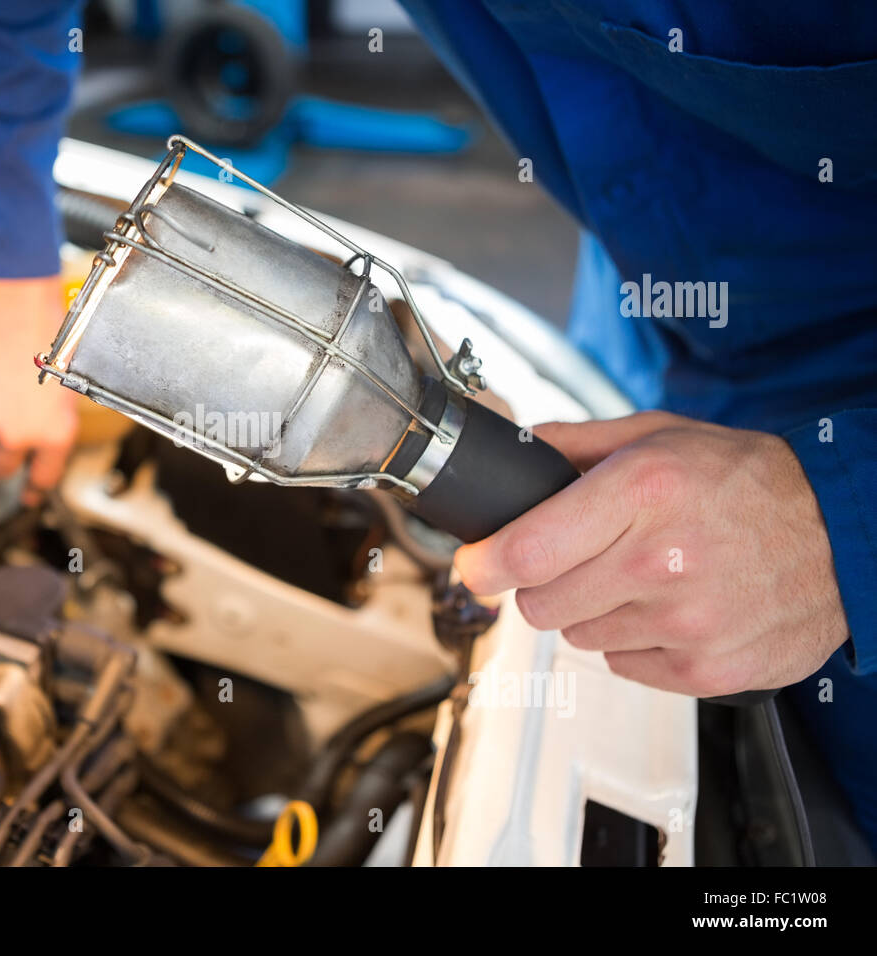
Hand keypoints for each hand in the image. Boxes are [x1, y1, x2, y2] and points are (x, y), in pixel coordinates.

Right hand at [0, 276, 77, 503]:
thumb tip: (44, 441)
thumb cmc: (45, 335)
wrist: (9, 305)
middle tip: (5, 429)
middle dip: (4, 455)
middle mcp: (16, 436)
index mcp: (53, 434)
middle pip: (2, 468)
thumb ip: (53, 422)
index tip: (28, 496)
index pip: (42, 478)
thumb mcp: (66, 387)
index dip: (34, 490)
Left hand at [452, 411, 848, 696]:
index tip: (475, 566)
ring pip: (578, 636)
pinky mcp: (708, 669)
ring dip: (593, 611)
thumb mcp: (662, 434)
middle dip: (543, 583)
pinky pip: (623, 665)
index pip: (526, 551)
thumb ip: (576, 443)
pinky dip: (634, 641)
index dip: (484, 564)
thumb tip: (512, 448)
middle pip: (540, 604)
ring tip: (641, 577)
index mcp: (643, 492)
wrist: (847, 535)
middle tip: (577, 560)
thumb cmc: (752, 481)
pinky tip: (670, 607)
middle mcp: (662, 561)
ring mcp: (688, 622)